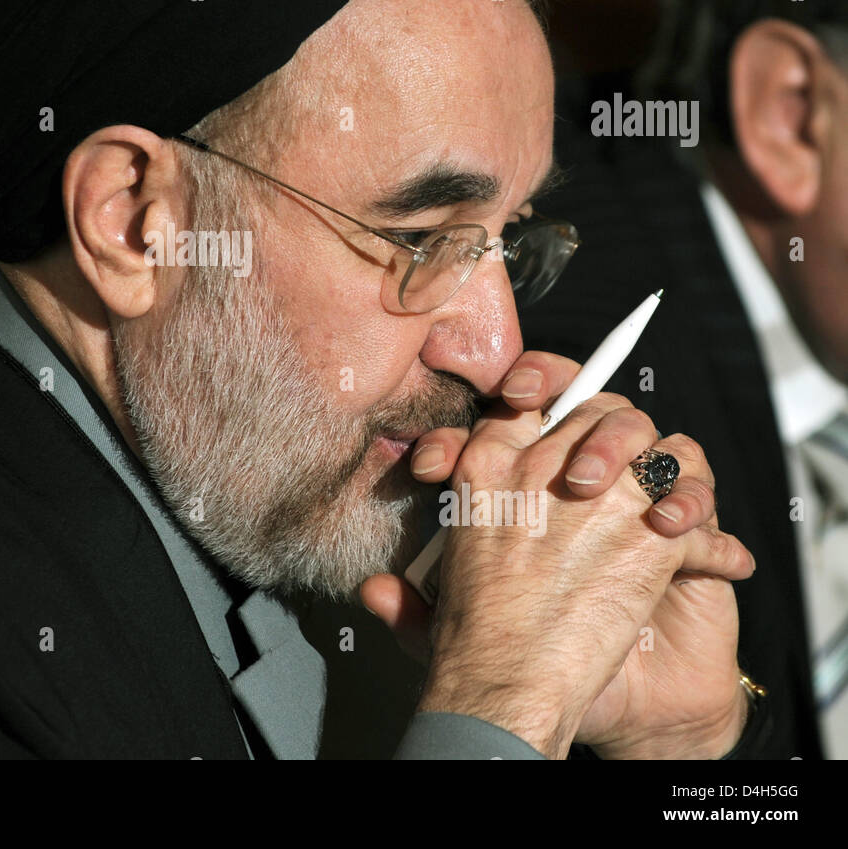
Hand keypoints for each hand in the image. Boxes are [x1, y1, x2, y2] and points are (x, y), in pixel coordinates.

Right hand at [362, 351, 753, 758]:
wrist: (508, 680)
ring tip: (656, 496)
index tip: (557, 412)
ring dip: (655, 460)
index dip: (546, 392)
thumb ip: (406, 590)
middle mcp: (540, 464)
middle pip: (593, 406)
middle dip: (610, 427)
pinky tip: (690, 535)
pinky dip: (695, 515)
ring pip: (642, 435)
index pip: (527, 399)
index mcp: (486, 466)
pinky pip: (684, 494)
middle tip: (616, 460)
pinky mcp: (646, 528)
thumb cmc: (469, 645)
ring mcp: (599, 490)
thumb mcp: (427, 601)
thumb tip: (375, 593)